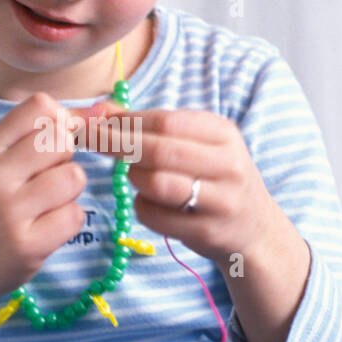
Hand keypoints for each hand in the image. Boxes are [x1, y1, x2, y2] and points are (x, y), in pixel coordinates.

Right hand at [0, 92, 86, 305]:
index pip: (38, 107)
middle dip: (66, 158)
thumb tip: (100, 112)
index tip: (59, 140)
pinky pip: (75, 215)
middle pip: (61, 140)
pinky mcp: (27, 244)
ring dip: (70, 191)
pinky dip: (69, 220)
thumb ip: (39, 135)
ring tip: (47, 205)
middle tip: (47, 180)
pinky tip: (46, 228)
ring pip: (73, 177)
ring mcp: (10, 211)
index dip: (63, 119)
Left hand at [69, 100, 278, 268]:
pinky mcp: (207, 231)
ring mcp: (220, 200)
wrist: (253, 228)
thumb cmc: (214, 178)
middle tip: (88, 141)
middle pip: (159, 150)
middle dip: (116, 144)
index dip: (125, 121)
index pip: (166, 121)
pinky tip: (150, 203)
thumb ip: (149, 126)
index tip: (92, 122)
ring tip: (138, 177)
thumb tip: (98, 110)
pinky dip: (143, 208)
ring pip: (156, 184)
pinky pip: (156, 217)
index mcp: (223, 134)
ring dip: (135, 179)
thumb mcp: (194, 145)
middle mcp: (227, 164)